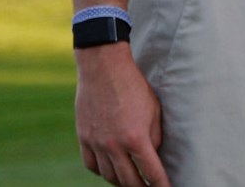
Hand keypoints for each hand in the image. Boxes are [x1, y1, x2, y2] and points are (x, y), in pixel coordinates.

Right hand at [75, 44, 166, 185]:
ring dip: (121, 181)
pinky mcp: (83, 137)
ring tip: (132, 181)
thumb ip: (154, 137)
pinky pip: (91, 164)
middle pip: (128, 180)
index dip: (160, 185)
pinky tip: (110, 170)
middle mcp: (114, 145)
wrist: (104, 69)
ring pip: (108, 176)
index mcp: (136, 138)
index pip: (151, 172)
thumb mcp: (154, 110)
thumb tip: (153, 156)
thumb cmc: (134, 87)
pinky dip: (101, 171)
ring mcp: (96, 143)